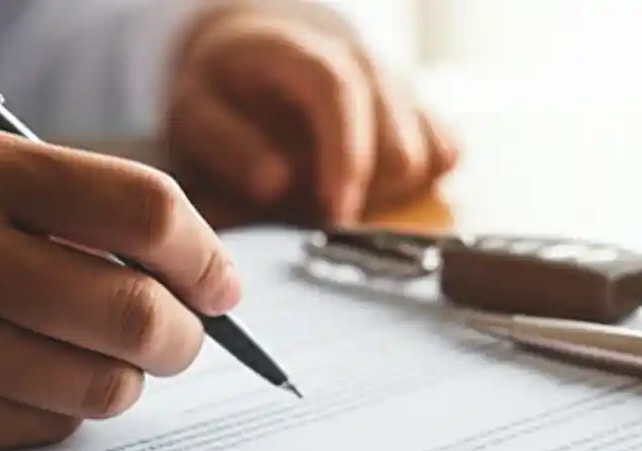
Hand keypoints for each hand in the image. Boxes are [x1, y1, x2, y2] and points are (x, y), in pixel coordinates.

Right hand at [0, 127, 238, 450]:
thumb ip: (69, 207)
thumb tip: (193, 272)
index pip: (142, 208)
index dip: (204, 252)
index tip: (220, 282)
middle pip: (137, 313)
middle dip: (186, 336)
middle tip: (183, 337)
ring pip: (101, 385)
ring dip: (124, 378)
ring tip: (96, 356)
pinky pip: (42, 426)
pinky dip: (58, 407)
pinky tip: (21, 379)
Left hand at [164, 3, 458, 226]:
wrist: (262, 47)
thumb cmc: (225, 90)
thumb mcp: (195, 112)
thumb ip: (228, 146)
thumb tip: (275, 182)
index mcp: (300, 51)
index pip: (339, 92)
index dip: (345, 157)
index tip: (337, 213)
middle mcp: (362, 60)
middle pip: (398, 142)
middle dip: (366, 194)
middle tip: (317, 212)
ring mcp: (398, 83)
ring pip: (428, 155)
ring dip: (389, 193)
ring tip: (337, 194)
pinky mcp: (421, 107)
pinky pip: (446, 154)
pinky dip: (417, 183)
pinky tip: (371, 187)